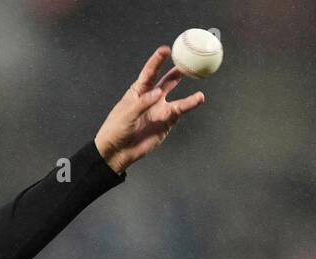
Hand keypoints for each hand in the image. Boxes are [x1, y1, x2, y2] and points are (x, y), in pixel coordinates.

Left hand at [93, 46, 205, 174]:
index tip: (166, 50)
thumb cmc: (116, 130)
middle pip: (167, 81)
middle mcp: (151, 98)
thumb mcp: (126, 114)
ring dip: (187, 88)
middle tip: (188, 60)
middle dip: (177, 70)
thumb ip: (143, 103)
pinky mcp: (166, 122)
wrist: (117, 152)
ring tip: (199, 76)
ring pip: (177, 96)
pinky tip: (199, 98)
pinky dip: (190, 104)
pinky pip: (180, 111)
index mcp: (138, 92)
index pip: (149, 73)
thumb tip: (158, 93)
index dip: (157, 61)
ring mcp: (160, 110)